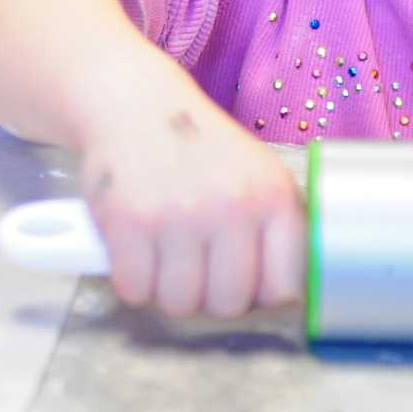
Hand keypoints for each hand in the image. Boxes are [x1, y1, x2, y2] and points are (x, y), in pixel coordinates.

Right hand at [80, 104, 305, 318]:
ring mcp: (179, 215)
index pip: (283, 288)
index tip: (241, 280)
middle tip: (195, 270)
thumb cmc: (201, 151)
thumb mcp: (258, 174)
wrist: (137, 106)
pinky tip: (136, 253)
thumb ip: (276, 230)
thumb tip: (281, 299)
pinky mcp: (129, 221)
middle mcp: (232, 206)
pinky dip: (133, 282)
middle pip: (228, 305)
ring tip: (164, 260)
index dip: (258, 294)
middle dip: (209, 298)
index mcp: (274, 197)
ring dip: (168, 292)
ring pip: (180, 304)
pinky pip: (135, 290)